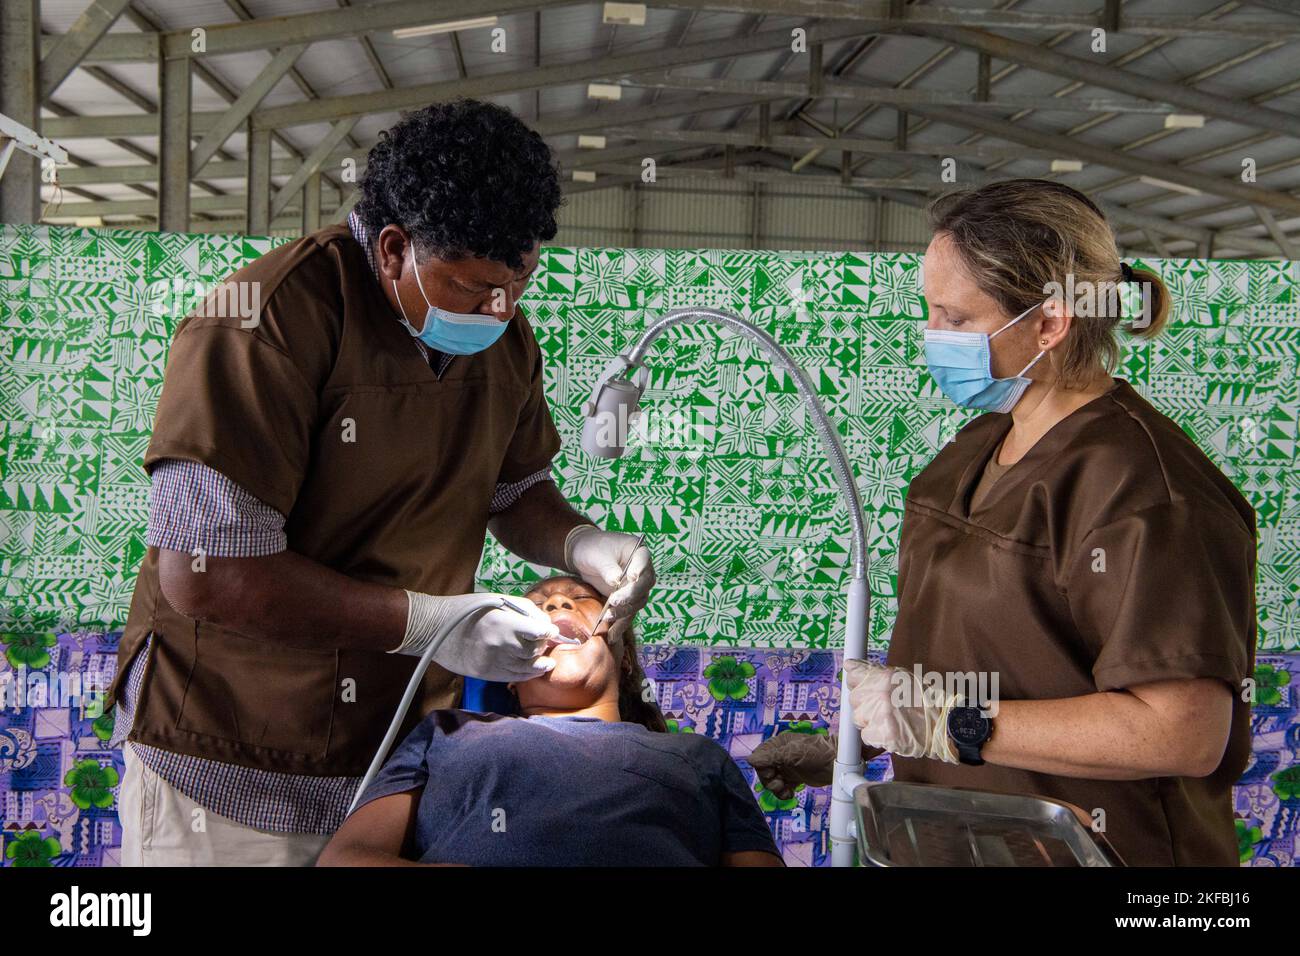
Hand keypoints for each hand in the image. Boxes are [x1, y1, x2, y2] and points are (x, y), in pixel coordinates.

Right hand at [396, 591, 563, 682]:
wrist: (436, 630)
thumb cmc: (469, 609)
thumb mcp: (498, 600)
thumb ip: (525, 610)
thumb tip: (546, 623)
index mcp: (503, 622)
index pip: (539, 631)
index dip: (549, 631)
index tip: (551, 631)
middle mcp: (501, 644)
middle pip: (535, 650)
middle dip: (543, 645)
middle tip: (543, 640)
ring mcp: (495, 662)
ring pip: (529, 667)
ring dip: (540, 662)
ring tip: (546, 659)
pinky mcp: (489, 674)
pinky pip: (517, 677)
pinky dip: (529, 673)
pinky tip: (534, 668)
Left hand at [565, 526, 654, 642]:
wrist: (585, 555)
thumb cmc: (593, 548)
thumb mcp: (598, 555)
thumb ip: (608, 568)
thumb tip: (616, 581)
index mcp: (638, 552)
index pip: (644, 560)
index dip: (640, 570)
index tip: (631, 577)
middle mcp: (642, 571)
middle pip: (643, 586)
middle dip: (629, 596)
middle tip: (614, 601)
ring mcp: (636, 587)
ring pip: (636, 603)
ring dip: (623, 612)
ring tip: (606, 617)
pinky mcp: (627, 601)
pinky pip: (627, 614)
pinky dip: (620, 625)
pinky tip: (612, 636)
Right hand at [748, 731, 836, 799]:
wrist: (836, 764)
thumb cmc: (816, 753)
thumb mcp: (792, 754)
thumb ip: (770, 757)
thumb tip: (750, 760)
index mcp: (778, 745)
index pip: (759, 757)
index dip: (762, 767)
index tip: (770, 773)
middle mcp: (780, 755)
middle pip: (764, 771)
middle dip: (769, 780)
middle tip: (779, 783)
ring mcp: (787, 767)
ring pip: (772, 781)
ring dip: (776, 788)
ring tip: (785, 790)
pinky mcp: (794, 778)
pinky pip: (781, 787)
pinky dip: (783, 792)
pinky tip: (790, 794)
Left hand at [843, 659, 959, 763]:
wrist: (945, 723)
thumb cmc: (926, 700)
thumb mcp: (903, 678)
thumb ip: (875, 673)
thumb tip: (850, 666)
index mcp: (885, 678)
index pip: (853, 676)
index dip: (858, 684)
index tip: (865, 689)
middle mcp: (880, 695)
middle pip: (854, 699)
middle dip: (865, 704)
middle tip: (885, 707)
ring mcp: (881, 715)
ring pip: (858, 718)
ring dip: (870, 720)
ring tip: (890, 719)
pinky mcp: (883, 735)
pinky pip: (866, 736)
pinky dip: (875, 736)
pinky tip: (890, 731)